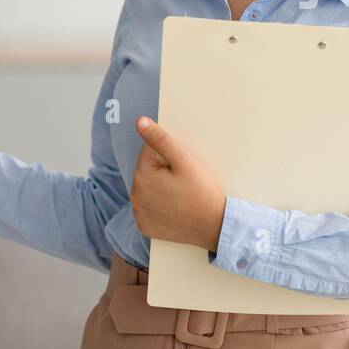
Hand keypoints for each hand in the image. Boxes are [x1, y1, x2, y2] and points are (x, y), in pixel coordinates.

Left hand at [130, 116, 226, 251]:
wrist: (214, 227)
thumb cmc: (201, 191)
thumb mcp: (184, 160)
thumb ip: (160, 139)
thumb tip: (140, 121)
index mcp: (142, 176)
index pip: (150, 152)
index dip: (169, 157)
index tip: (183, 169)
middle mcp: (134, 195)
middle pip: (147, 172)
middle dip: (162, 172)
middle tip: (184, 183)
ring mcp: (138, 214)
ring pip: (147, 190)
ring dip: (159, 188)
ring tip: (181, 196)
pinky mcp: (145, 227)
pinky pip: (148, 209)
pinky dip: (158, 207)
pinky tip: (174, 209)